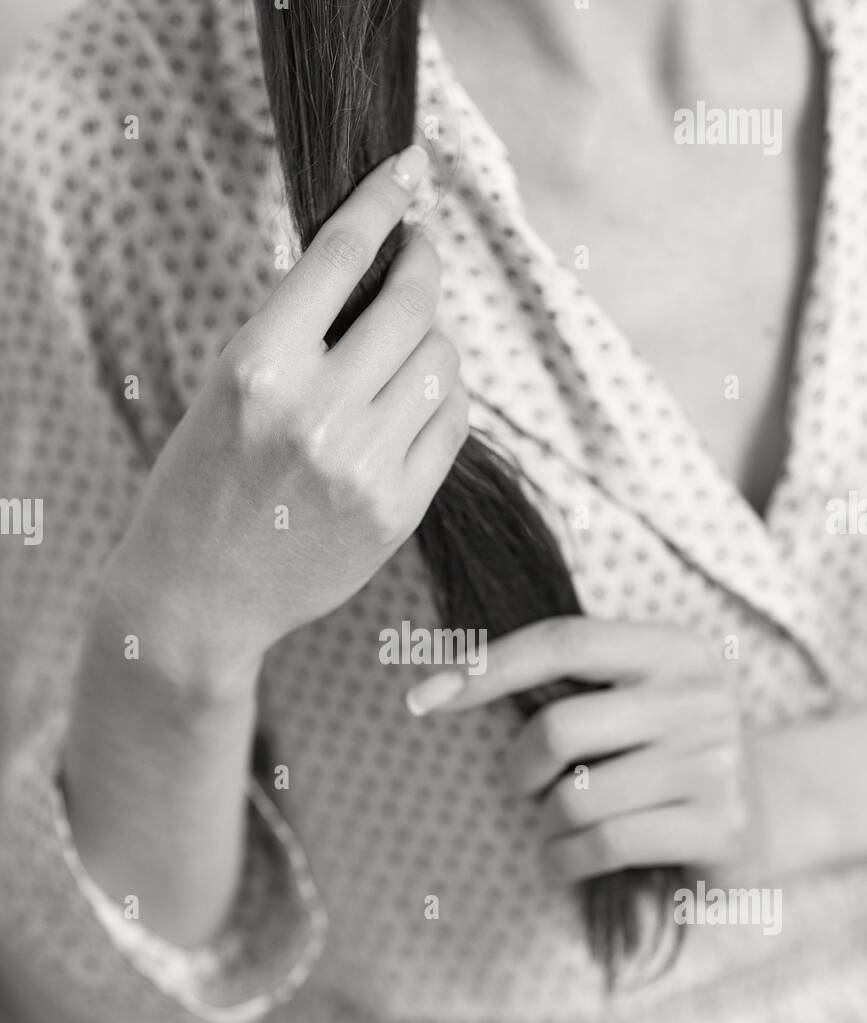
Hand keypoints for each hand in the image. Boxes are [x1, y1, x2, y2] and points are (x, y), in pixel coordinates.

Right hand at [106, 144, 467, 696]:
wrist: (200, 593)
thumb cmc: (203, 481)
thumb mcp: (227, 385)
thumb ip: (297, 330)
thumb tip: (378, 267)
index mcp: (259, 366)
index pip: (341, 255)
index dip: (384, 198)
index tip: (409, 169)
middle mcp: (317, 412)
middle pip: (410, 302)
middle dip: (423, 263)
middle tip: (420, 252)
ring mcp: (365, 465)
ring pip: (441, 361)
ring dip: (435, 334)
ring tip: (410, 337)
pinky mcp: (398, 510)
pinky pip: (452, 423)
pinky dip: (445, 393)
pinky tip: (421, 391)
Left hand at [408, 617, 750, 882]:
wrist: (769, 811)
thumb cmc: (666, 751)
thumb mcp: (638, 697)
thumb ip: (572, 683)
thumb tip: (449, 681)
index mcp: (673, 648)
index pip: (564, 640)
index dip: (487, 667)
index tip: (425, 696)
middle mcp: (700, 696)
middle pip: (560, 727)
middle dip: (519, 768)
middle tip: (523, 785)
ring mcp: (715, 761)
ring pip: (575, 798)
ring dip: (547, 822)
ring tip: (562, 824)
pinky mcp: (718, 824)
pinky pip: (602, 845)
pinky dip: (564, 860)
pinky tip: (567, 859)